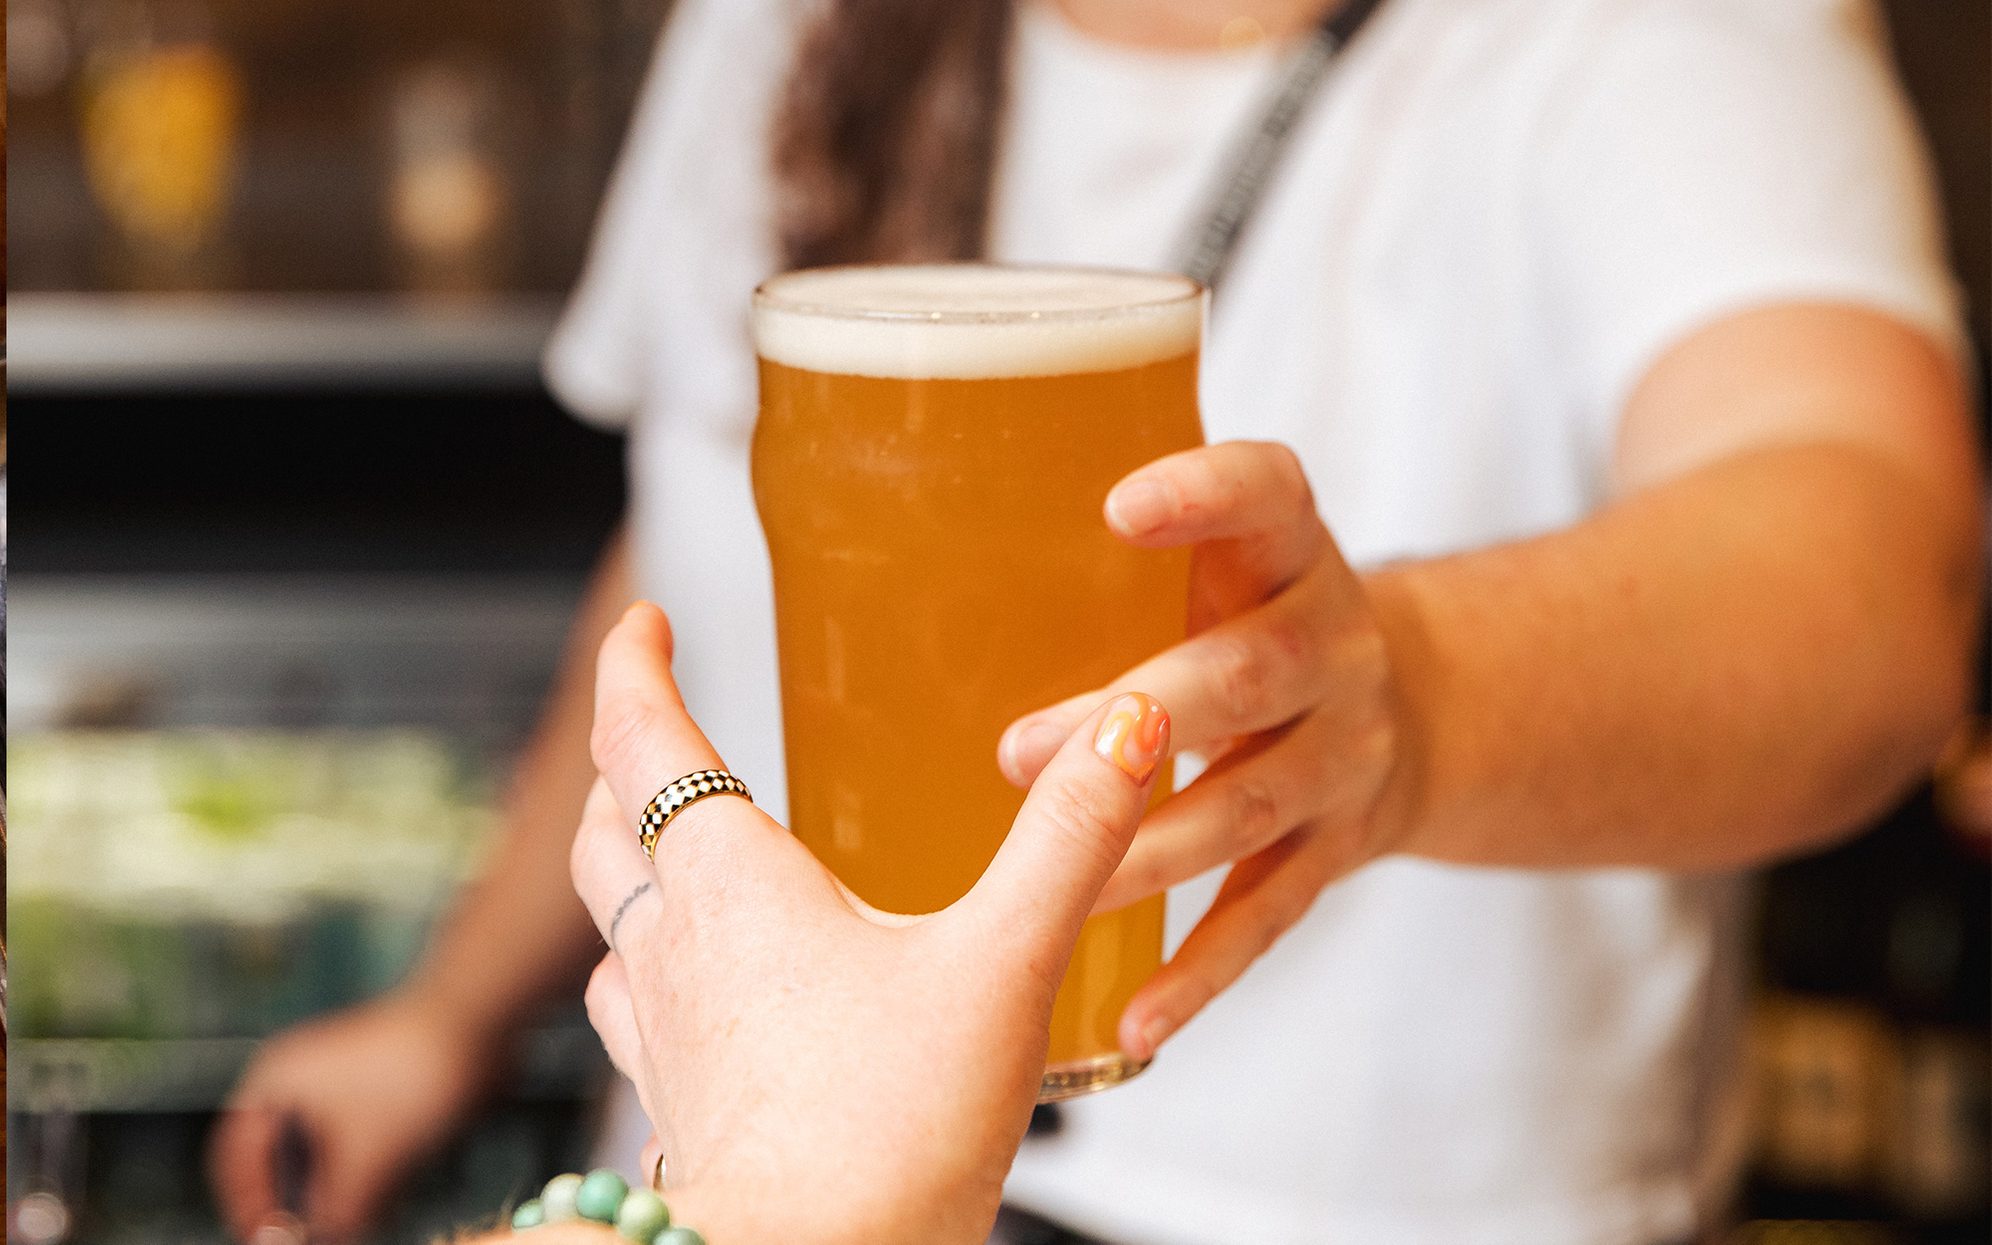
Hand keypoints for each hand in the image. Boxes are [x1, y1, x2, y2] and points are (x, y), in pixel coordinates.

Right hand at [209, 992, 495, 1241]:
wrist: (480, 1019)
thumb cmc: (417, 1073)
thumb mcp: (369, 1160)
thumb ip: (338, 1212)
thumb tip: (325, 1239)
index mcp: (275, 1083)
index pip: (236, 1160)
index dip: (251, 1208)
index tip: (274, 1241)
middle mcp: (299, 1080)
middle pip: (282, 1161)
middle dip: (303, 1204)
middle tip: (321, 1235)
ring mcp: (340, 1082)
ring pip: (325, 1156)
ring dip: (339, 1192)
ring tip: (363, 1216)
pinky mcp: (378, 1089)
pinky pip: (358, 1143)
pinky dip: (366, 1173)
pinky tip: (389, 1193)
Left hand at [569, 604, 1167, 1244]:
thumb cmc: (884, 1134)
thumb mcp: (1002, 962)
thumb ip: (1069, 840)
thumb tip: (1126, 728)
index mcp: (730, 883)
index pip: (642, 738)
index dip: (632, 666)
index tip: (642, 621)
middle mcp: (675, 946)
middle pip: (604, 826)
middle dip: (623, 758)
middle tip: (653, 721)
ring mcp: (663, 1031)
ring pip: (611, 919)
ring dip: (627, 864)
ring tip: (673, 847)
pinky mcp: (679, 1103)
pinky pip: (636, 1008)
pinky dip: (652, 966)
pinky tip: (705, 992)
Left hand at [997, 441, 1421, 1061]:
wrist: (1415, 711)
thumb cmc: (1250, 621)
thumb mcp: (1221, 557)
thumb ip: (1117, 552)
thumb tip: (900, 554)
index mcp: (1291, 551)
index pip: (1268, 493)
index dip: (1204, 495)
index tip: (1120, 506)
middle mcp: (1335, 647)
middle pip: (1250, 674)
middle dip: (1140, 715)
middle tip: (1014, 750)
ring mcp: (1344, 755)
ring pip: (1247, 808)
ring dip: (1141, 849)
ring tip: (1049, 887)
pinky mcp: (1339, 848)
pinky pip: (1266, 917)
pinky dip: (1198, 974)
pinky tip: (1132, 1018)